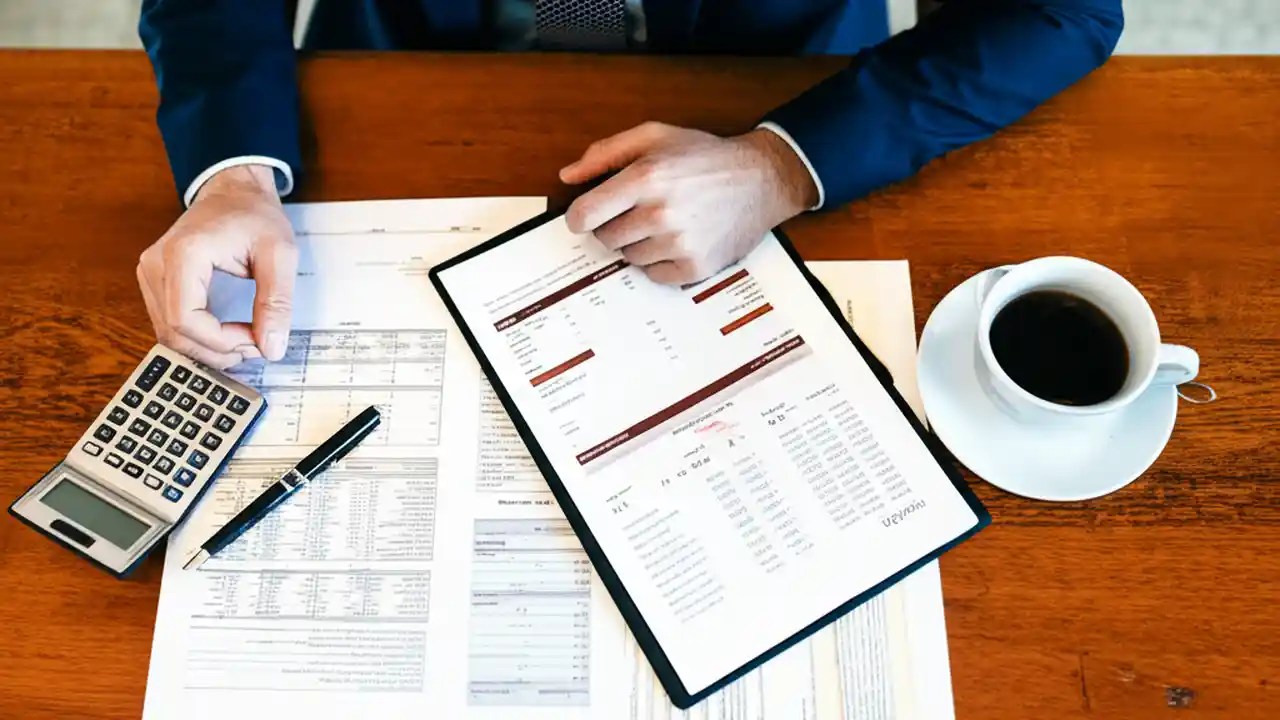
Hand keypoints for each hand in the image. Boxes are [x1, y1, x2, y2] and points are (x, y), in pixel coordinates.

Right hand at [136, 165, 296, 368]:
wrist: (234, 192)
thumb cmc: (254, 215)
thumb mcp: (280, 254)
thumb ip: (277, 302)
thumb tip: (271, 348)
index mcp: (184, 254)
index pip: (186, 319)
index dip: (221, 341)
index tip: (255, 340)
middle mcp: (156, 265)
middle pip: (174, 333)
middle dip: (218, 350)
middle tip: (256, 346)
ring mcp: (150, 274)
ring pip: (170, 335)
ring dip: (208, 349)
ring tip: (245, 341)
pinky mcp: (155, 282)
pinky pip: (170, 324)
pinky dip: (199, 339)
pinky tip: (227, 335)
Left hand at [561, 122, 817, 284]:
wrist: (761, 180)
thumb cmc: (705, 156)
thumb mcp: (654, 136)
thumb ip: (605, 153)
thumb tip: (568, 176)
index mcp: (645, 178)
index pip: (585, 216)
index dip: (579, 218)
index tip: (586, 217)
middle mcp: (660, 214)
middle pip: (606, 238)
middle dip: (614, 226)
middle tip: (638, 211)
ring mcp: (679, 244)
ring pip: (629, 257)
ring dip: (639, 243)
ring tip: (665, 222)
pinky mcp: (695, 267)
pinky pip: (654, 275)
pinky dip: (659, 262)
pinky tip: (678, 239)